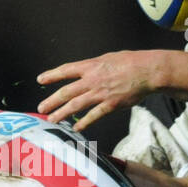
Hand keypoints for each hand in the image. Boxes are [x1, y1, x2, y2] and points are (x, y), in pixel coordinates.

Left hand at [37, 49, 165, 131]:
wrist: (147, 71)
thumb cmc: (130, 62)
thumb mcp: (107, 58)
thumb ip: (94, 66)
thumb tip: (85, 71)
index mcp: (91, 66)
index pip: (66, 70)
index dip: (52, 75)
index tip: (40, 80)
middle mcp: (92, 80)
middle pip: (66, 92)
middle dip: (51, 101)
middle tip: (41, 108)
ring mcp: (100, 93)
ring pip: (76, 105)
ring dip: (62, 113)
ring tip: (52, 119)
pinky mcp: (111, 104)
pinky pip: (94, 115)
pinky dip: (84, 123)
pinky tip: (76, 128)